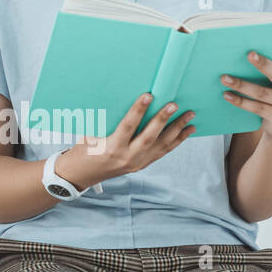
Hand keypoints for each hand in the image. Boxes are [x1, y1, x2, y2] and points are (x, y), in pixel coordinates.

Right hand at [57, 92, 196, 188]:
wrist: (81, 175)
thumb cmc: (83, 151)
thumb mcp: (89, 134)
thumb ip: (106, 122)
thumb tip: (123, 102)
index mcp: (112, 148)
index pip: (128, 126)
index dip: (138, 110)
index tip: (148, 96)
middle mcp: (128, 157)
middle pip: (150, 136)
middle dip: (163, 120)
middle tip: (174, 105)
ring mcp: (138, 163)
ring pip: (161, 145)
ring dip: (177, 129)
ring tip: (189, 116)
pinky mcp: (143, 164)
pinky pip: (163, 151)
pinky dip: (176, 140)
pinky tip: (186, 131)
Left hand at [221, 51, 271, 140]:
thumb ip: (268, 67)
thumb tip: (243, 51)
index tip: (263, 40)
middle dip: (263, 64)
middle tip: (248, 54)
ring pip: (262, 93)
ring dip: (241, 85)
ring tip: (224, 78)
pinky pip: (258, 108)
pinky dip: (241, 101)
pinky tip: (227, 95)